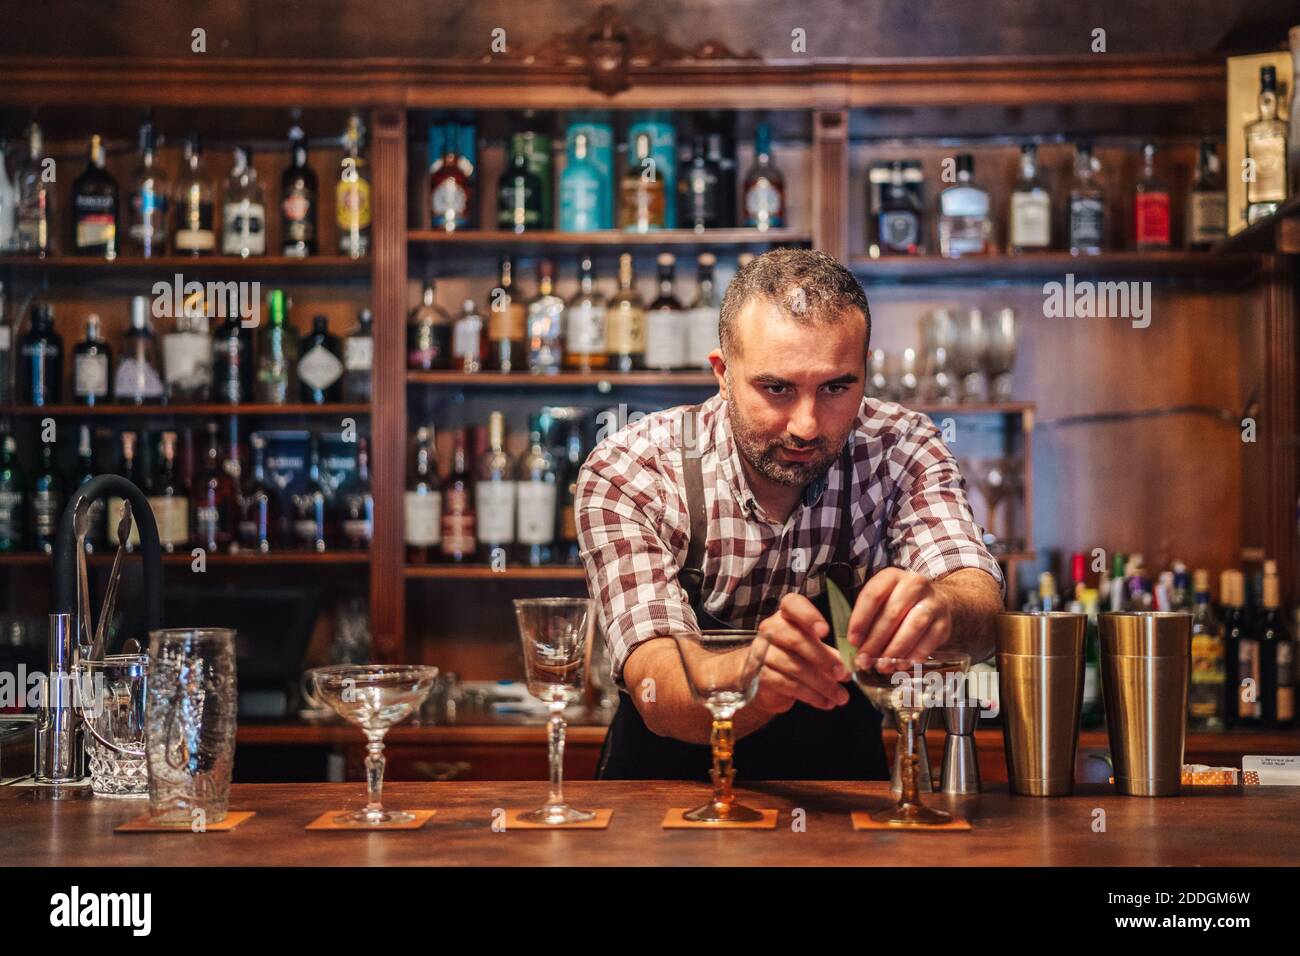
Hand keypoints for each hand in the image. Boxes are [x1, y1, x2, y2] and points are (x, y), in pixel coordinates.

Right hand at [752, 593, 850, 714]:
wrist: (762, 679)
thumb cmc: (792, 658)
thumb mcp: (811, 649)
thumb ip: (829, 653)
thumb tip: (848, 666)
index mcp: (785, 616)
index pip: (792, 605)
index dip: (809, 616)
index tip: (826, 631)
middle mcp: (770, 630)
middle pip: (796, 639)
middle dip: (823, 658)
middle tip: (843, 674)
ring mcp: (761, 653)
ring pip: (794, 667)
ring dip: (822, 684)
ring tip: (841, 696)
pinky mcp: (759, 676)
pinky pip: (788, 685)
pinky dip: (811, 696)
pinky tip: (826, 702)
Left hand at [847, 568, 951, 662]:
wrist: (934, 603)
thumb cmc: (899, 604)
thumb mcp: (881, 601)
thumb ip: (867, 619)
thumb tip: (856, 646)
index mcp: (892, 577)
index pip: (873, 596)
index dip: (861, 620)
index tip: (853, 640)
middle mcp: (914, 584)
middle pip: (892, 614)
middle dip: (875, 641)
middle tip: (864, 660)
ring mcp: (932, 603)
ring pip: (912, 628)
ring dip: (894, 650)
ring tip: (882, 666)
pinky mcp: (944, 622)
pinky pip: (928, 641)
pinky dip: (913, 656)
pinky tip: (901, 665)